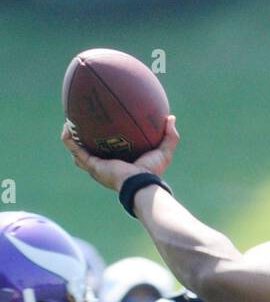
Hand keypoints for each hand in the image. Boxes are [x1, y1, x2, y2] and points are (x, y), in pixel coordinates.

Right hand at [61, 114, 179, 191]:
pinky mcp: (92, 165)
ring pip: (78, 152)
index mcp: (119, 164)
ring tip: (68, 124)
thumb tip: (171, 117)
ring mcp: (96, 167)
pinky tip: (66, 127)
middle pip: (91, 152)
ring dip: (72, 139)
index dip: (105, 142)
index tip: (103, 129)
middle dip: (85, 140)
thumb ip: (169, 136)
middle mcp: (105, 166)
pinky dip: (69, 140)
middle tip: (82, 124)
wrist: (140, 184)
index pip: (110, 152)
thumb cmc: (152, 172)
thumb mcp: (163, 151)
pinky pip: (76, 150)